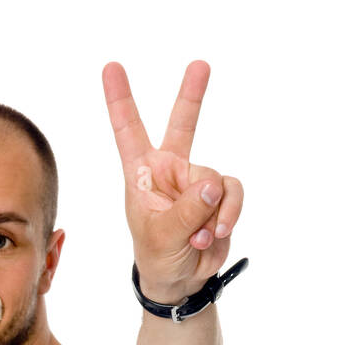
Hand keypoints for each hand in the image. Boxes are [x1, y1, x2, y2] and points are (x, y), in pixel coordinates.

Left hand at [102, 59, 243, 299]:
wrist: (181, 279)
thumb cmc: (158, 255)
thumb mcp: (163, 236)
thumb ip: (186, 210)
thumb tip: (213, 185)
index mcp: (142, 173)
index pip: (128, 131)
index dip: (120, 100)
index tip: (111, 67)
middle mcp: (170, 169)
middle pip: (183, 123)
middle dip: (192, 94)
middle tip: (200, 64)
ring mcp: (197, 181)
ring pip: (215, 180)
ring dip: (211, 213)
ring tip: (197, 237)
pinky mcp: (220, 196)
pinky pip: (232, 195)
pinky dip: (228, 215)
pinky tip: (215, 234)